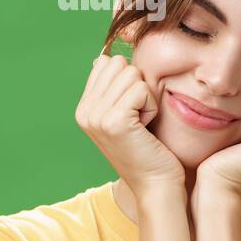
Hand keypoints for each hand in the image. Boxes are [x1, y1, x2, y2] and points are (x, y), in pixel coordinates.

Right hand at [76, 52, 184, 196]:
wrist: (156, 183)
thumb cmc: (150, 148)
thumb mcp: (126, 114)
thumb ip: (114, 88)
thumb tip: (105, 57)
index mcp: (84, 108)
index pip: (106, 63)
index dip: (129, 82)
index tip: (132, 110)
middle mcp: (84, 111)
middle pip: (120, 65)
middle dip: (139, 87)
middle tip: (140, 118)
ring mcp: (96, 116)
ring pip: (132, 75)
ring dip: (147, 98)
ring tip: (143, 123)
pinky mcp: (114, 121)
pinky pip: (142, 90)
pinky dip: (152, 106)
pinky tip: (146, 128)